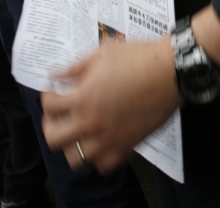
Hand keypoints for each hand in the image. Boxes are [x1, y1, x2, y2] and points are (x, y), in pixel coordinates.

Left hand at [41, 38, 180, 173]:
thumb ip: (75, 67)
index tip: (55, 90)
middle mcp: (91, 123)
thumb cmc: (138, 58)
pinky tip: (100, 142)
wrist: (170, 71)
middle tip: (58, 115)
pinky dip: (98, 157)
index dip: (48, 95)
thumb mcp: (101, 54)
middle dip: (51, 124)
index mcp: (82, 98)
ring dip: (72, 144)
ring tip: (77, 132)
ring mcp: (109, 138)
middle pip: (53, 138)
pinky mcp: (127, 146)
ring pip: (75, 157)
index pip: (49, 106)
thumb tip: (56, 74)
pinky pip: (104, 165)